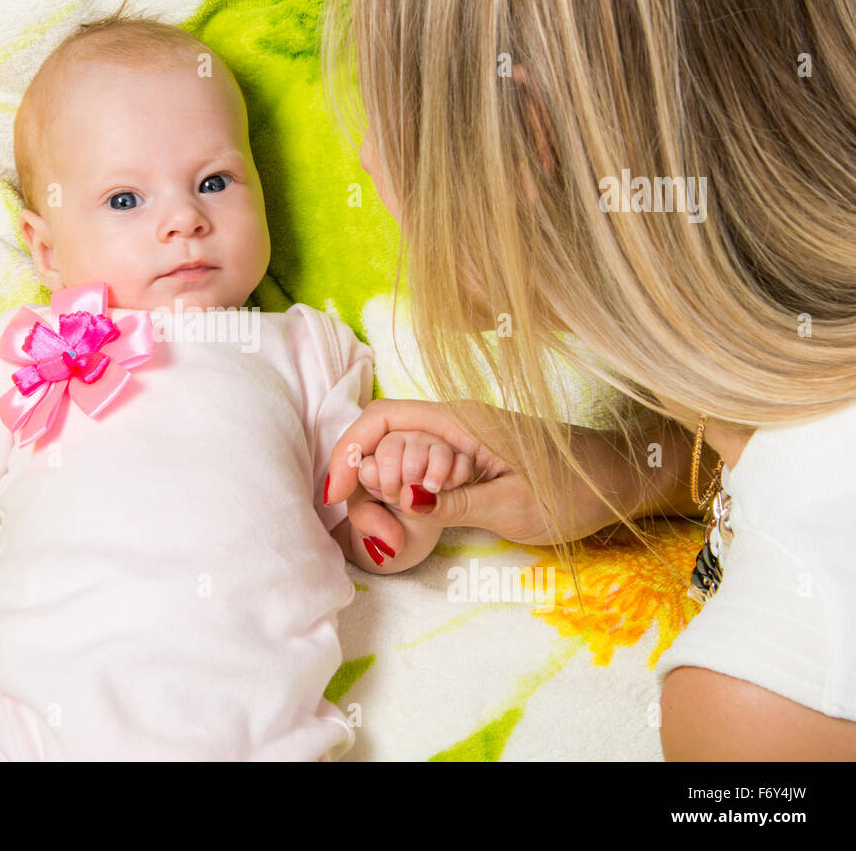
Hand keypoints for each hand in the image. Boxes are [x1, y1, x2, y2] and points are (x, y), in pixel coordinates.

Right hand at [328, 399, 556, 547]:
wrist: (620, 482)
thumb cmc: (578, 489)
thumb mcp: (516, 505)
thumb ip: (457, 502)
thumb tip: (403, 500)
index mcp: (462, 420)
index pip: (383, 419)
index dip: (350, 450)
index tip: (336, 494)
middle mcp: (453, 424)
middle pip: (381, 441)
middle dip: (366, 483)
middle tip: (381, 537)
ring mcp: (458, 442)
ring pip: (396, 458)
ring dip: (384, 495)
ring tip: (395, 538)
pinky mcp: (465, 462)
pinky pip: (418, 472)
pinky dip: (404, 497)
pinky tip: (406, 525)